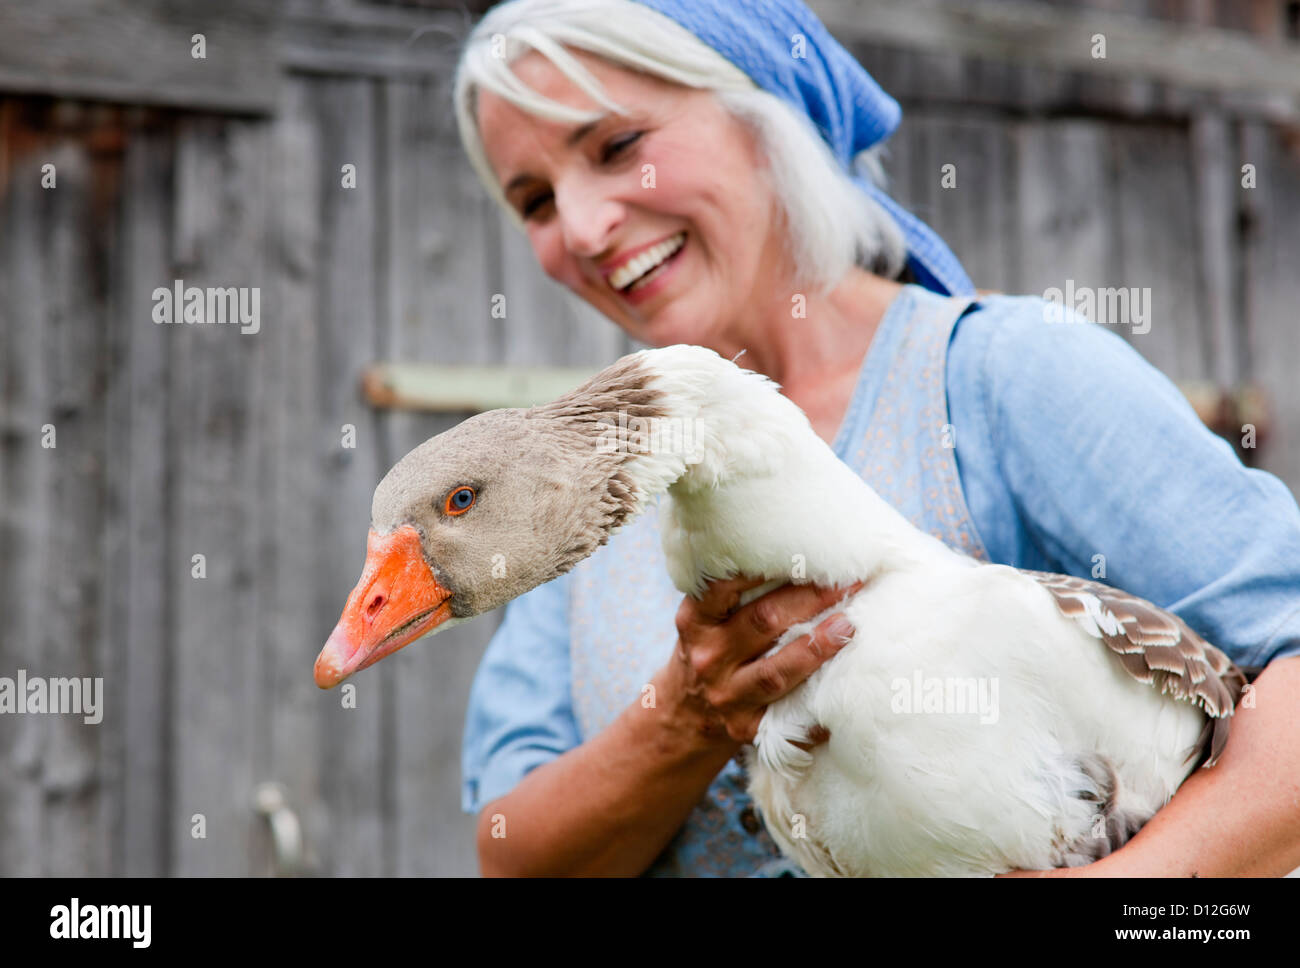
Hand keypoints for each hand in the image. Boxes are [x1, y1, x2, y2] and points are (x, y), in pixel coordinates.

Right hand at [662, 575, 862, 747]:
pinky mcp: (747, 728)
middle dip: (810, 599)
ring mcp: (727, 696)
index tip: (800, 551)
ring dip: (817, 647)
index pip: (723, 587)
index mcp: (696, 622)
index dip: (760, 569)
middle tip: (847, 580)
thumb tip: (802, 557)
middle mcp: (709, 658)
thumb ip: (736, 593)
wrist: (685, 714)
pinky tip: (846, 690)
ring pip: (777, 671)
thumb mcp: (706, 618)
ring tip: (848, 626)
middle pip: (763, 622)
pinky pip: (788, 718)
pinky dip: (818, 708)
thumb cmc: (711, 649)